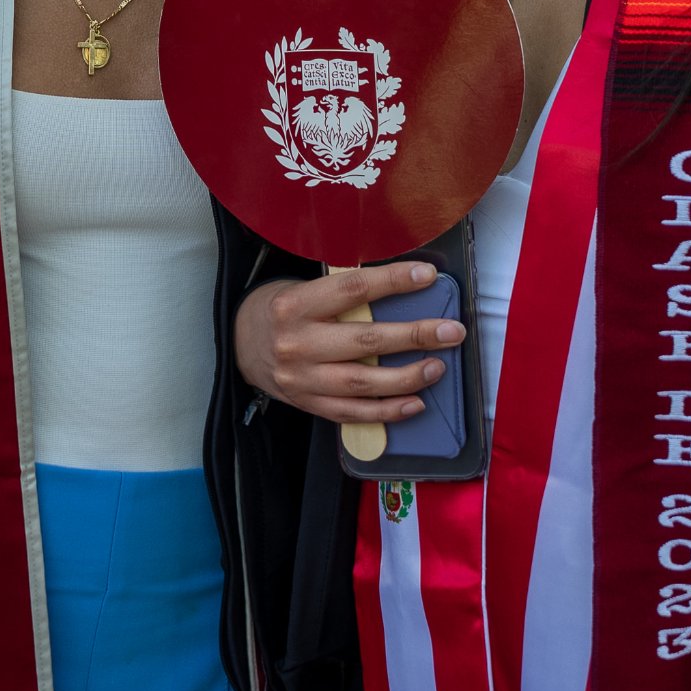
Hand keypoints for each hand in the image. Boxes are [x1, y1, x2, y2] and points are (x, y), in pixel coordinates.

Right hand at [234, 264, 457, 426]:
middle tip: (452, 330)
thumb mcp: (301, 289)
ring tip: (438, 367)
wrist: (239, 345)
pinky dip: (386, 411)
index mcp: (295, 304)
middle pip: (364, 340)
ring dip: (406, 377)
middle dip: (414, 335)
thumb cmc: (282, 310)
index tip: (427, 276)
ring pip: (362, 383)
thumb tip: (402, 284)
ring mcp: (302, 379)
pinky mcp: (307, 404)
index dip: (392, 281)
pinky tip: (415, 403)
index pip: (352, 289)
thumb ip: (342, 292)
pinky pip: (351, 413)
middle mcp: (297, 343)